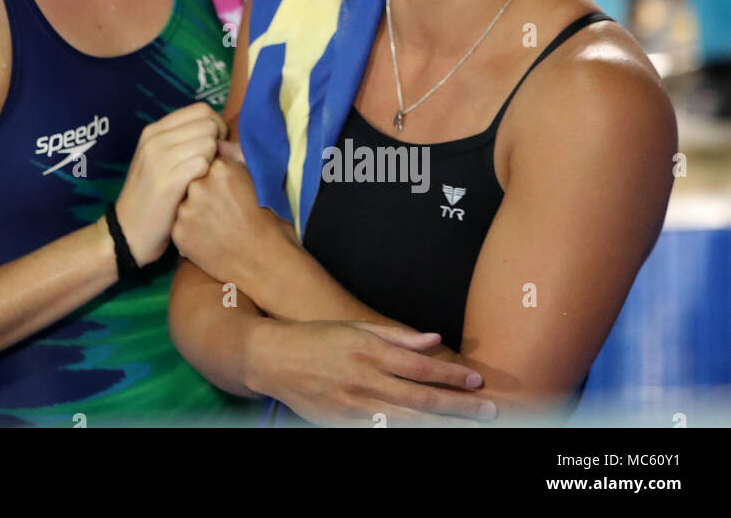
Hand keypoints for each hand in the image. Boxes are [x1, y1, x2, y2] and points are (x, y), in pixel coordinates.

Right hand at [114, 103, 224, 266]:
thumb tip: (223, 134)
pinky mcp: (166, 182)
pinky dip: (208, 177)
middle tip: (214, 167)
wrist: (126, 234)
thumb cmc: (152, 199)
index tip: (215, 149)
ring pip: (208, 143)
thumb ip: (184, 142)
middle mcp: (154, 140)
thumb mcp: (160, 162)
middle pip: (208, 124)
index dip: (217, 127)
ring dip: (215, 162)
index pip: (201, 110)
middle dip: (220, 144)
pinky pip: (203, 164)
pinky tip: (200, 191)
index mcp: (154, 131)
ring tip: (206, 180)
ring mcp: (158, 160)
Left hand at [171, 151, 276, 284]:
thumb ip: (234, 156)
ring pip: (183, 200)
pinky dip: (189, 229)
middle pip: (192, 179)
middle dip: (201, 189)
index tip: (226, 189)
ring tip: (214, 223)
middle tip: (221, 208)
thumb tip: (218, 142)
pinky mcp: (178, 232)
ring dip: (193, 209)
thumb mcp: (257, 180)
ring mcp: (186, 210)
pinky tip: (207, 236)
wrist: (265, 261)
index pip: (204, 159)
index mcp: (220, 168)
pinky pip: (178, 223)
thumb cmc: (267, 219)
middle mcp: (199, 185)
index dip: (214, 175)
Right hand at [252, 318, 496, 426]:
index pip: (421, 367)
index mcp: (368, 351)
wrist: (272, 359)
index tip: (477, 381)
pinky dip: (409, 433)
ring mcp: (354, 406)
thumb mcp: (354, 328)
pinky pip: (382, 432)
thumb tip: (435, 340)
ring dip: (442, 424)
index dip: (452, 376)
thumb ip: (396, 336)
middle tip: (490, 411)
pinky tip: (429, 432)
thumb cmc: (317, 339)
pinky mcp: (343, 424)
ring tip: (470, 427)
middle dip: (460, 406)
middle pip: (421, 398)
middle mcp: (364, 379)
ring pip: (408, 421)